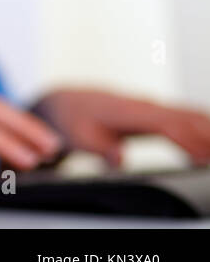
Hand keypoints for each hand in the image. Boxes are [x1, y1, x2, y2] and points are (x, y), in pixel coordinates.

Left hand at [31, 87, 209, 166]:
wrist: (67, 102)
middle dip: (206, 136)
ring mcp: (151, 107)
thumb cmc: (74, 119)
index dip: (188, 141)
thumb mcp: (79, 137)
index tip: (203, 157)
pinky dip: (202, 127)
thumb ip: (99, 149)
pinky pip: (185, 118)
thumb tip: (119, 159)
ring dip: (207, 130)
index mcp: (128, 111)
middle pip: (185, 118)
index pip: (166, 125)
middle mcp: (144, 105)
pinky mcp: (155, 113)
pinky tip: (209, 141)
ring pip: (188, 116)